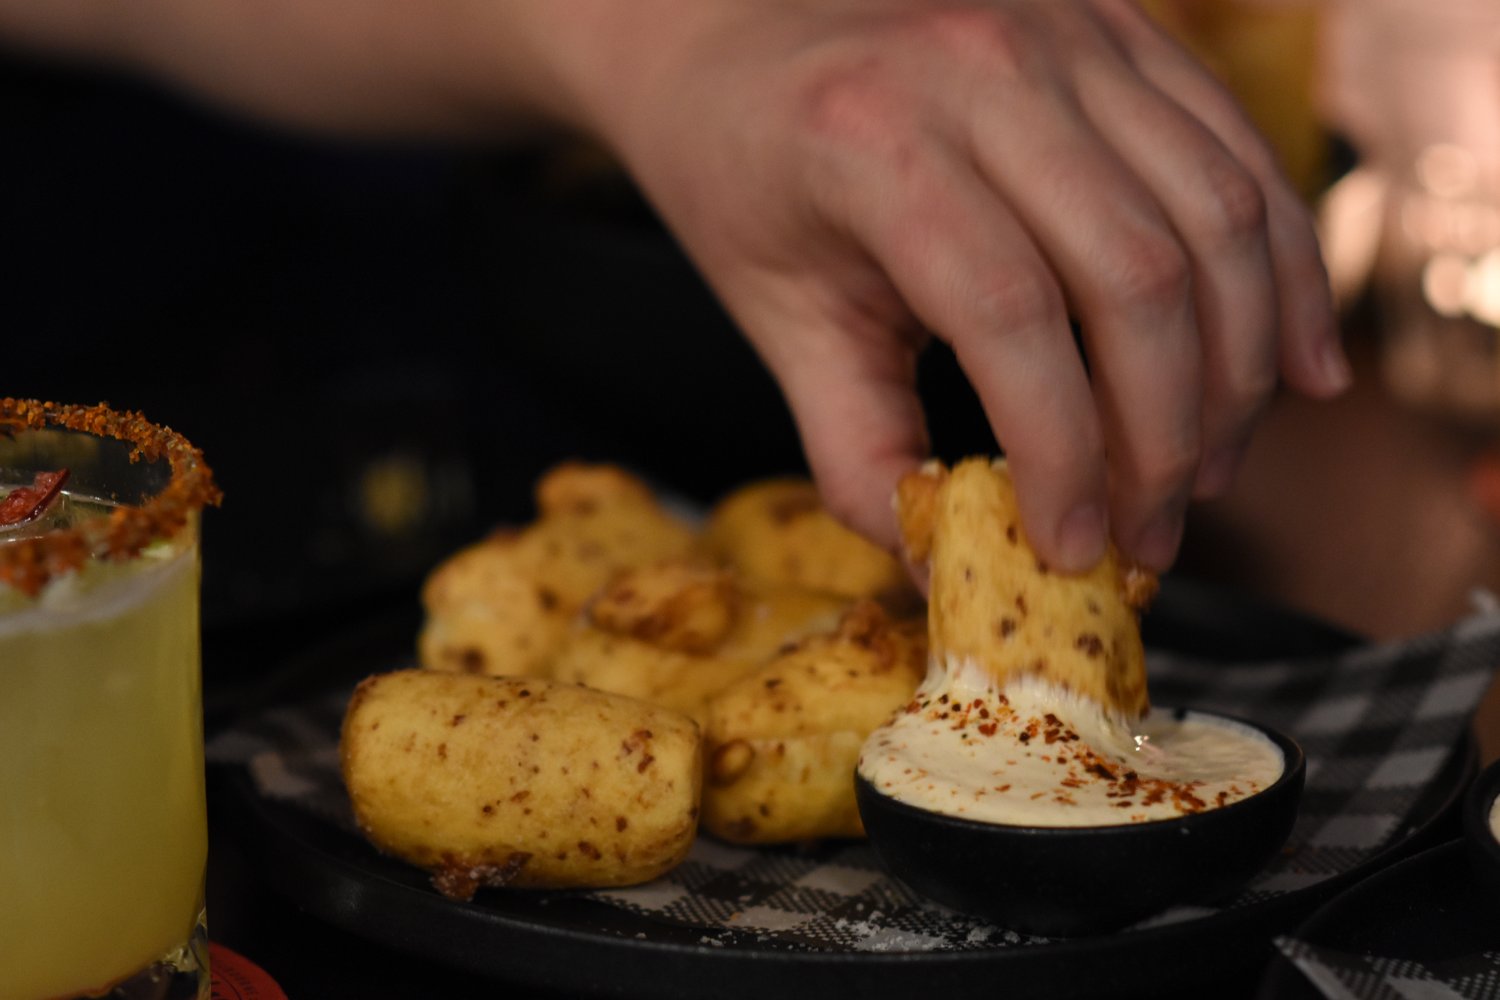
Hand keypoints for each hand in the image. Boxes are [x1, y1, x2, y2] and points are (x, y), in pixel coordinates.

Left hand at [559, 0, 1348, 570]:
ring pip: (1219, 215)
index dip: (1064, 453)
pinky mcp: (1128, 33)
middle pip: (1138, 273)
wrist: (740, 32)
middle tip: (1152, 530)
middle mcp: (988, 67)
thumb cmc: (747, 178)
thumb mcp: (779, 321)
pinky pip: (1242, 157)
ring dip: (1239, 366)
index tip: (1074, 545)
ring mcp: (1072, 35)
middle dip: (1167, 434)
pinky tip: (1295, 368)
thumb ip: (856, 451)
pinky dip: (1287, 271)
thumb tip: (945, 568)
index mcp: (873, 140)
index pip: (1010, 315)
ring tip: (1211, 469)